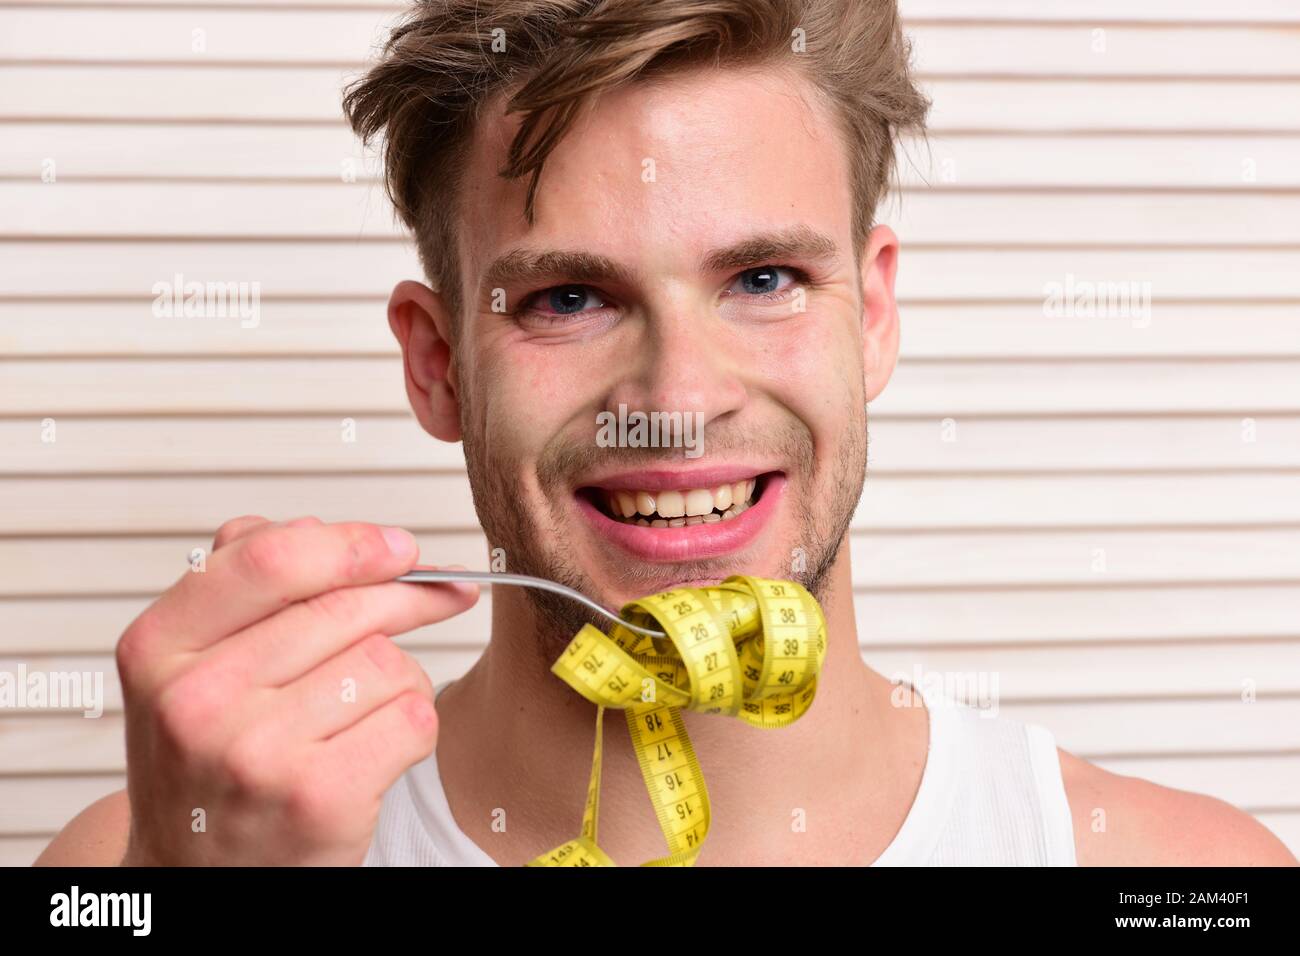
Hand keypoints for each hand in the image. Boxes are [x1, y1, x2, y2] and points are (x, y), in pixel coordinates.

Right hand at [115, 516, 477, 864]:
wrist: (196, 876)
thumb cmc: (208, 763)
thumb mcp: (188, 665)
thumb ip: (240, 583)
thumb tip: (326, 531)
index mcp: (159, 646)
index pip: (270, 557)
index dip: (352, 542)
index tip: (400, 544)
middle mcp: (198, 698)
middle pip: (346, 607)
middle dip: (410, 595)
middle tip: (444, 594)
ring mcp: (257, 750)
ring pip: (387, 661)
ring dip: (399, 677)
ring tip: (361, 710)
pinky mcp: (318, 796)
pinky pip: (413, 717)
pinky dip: (414, 725)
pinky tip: (376, 746)